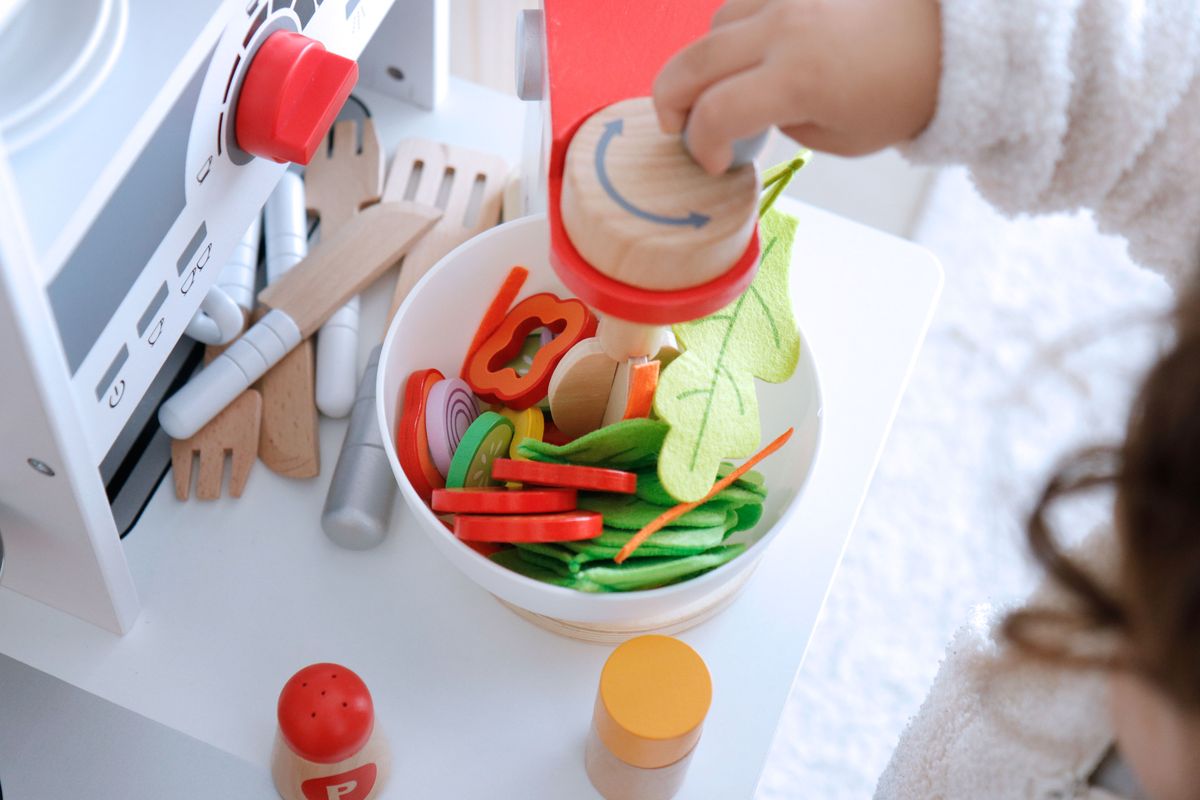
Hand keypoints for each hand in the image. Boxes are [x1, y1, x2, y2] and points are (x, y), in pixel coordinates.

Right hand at [654, 0, 941, 173]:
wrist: (953, 37)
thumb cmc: (904, 94)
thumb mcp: (843, 139)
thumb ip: (783, 126)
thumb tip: (746, 115)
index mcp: (800, 79)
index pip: (715, 114)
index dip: (700, 146)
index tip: (713, 163)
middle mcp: (785, 29)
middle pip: (693, 64)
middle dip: (671, 103)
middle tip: (676, 127)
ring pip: (714, 27)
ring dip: (705, 64)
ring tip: (723, 89)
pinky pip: (744, 1)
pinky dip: (734, 31)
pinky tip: (750, 55)